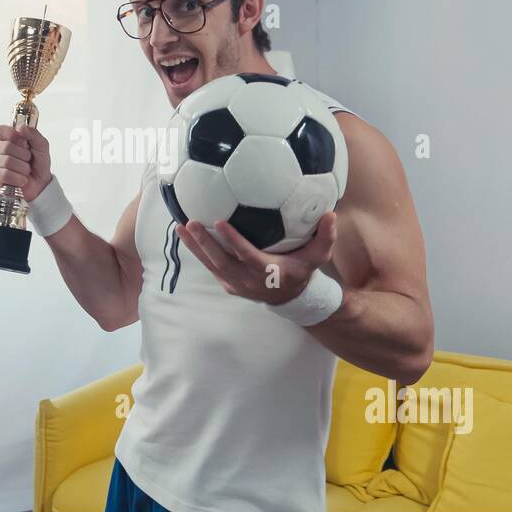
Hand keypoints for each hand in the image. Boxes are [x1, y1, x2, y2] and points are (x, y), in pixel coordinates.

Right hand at [0, 122, 51, 201]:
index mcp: (8, 139)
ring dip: (23, 168)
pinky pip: (6, 174)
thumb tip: (21, 127)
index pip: (1, 130)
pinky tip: (22, 179)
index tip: (24, 142)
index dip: (13, 135)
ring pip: (7, 161)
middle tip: (28, 159)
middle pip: (6, 146)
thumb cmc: (39, 164)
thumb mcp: (41, 146)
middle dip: (23, 155)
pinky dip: (19, 178)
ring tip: (26, 170)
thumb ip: (33, 134)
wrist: (41, 184)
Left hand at [174, 212, 336, 303]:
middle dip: (204, 243)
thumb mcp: (317, 256)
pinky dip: (197, 252)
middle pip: (221, 261)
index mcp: (267, 271)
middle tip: (191, 222)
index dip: (232, 240)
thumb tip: (330, 213)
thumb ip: (325, 236)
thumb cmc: (302, 270)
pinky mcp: (227, 284)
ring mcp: (235, 284)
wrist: (290, 298)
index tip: (220, 222)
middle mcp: (247, 280)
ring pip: (210, 265)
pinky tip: (186, 235)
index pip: (247, 255)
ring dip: (194, 247)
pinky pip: (210, 267)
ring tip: (180, 227)